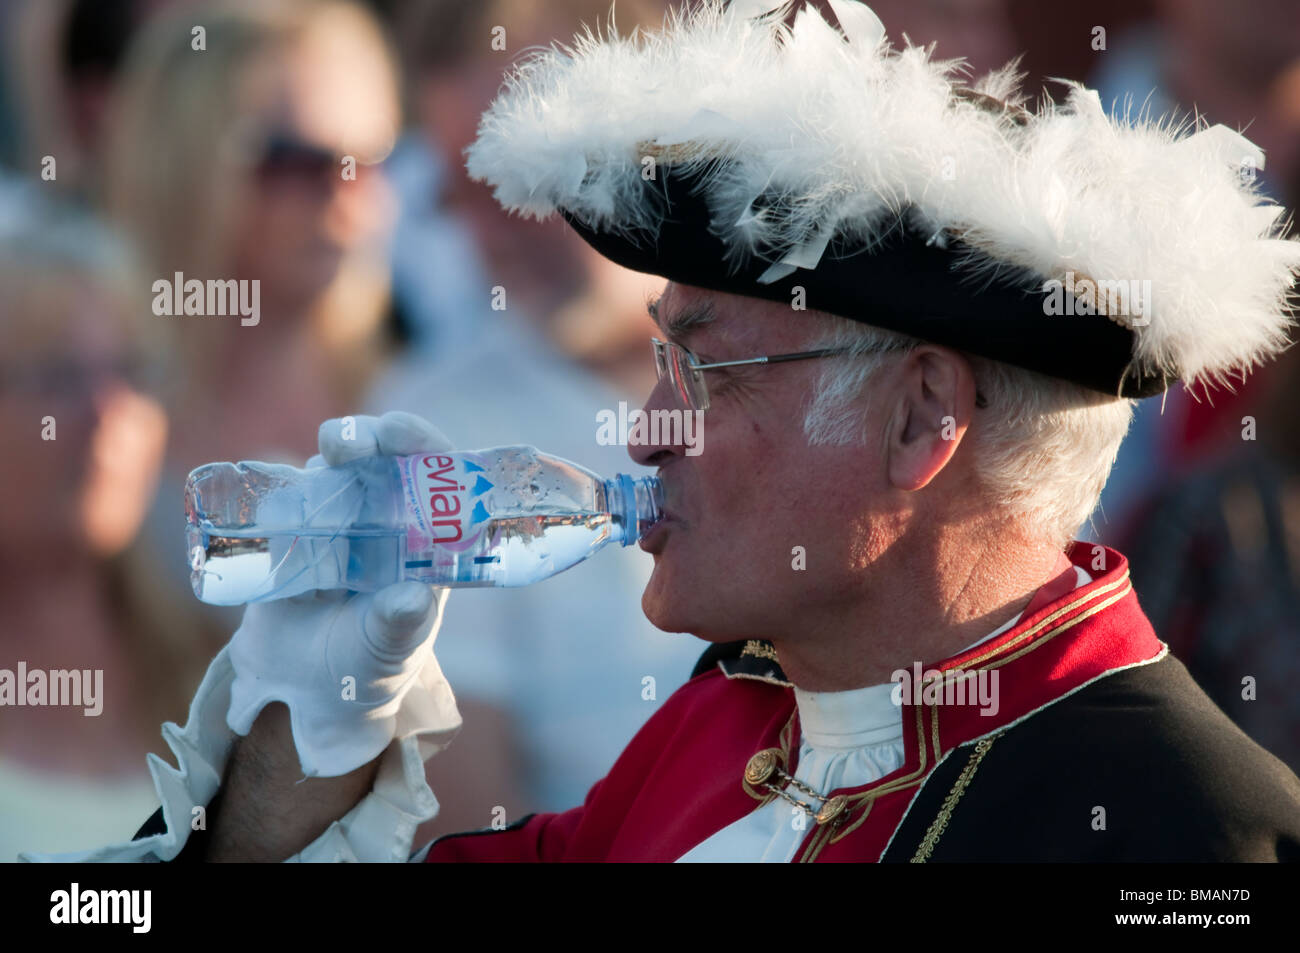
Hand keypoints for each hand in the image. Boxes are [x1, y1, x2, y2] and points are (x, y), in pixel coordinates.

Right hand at [225, 412, 462, 777]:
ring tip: (318, 471)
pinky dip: (282, 499)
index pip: (437, 474)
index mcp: (428, 539)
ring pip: (335, 471)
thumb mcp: (389, 650)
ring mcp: (340, 521)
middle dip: (367, 438)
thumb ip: (399, 625)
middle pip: (383, 457)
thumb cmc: (370, 666)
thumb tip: (411, 598)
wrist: (313, 689)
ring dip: (327, 460)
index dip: (421, 444)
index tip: (399, 432)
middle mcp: (387, 519)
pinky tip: (280, 516)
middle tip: (346, 444)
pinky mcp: (296, 533)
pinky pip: (287, 502)